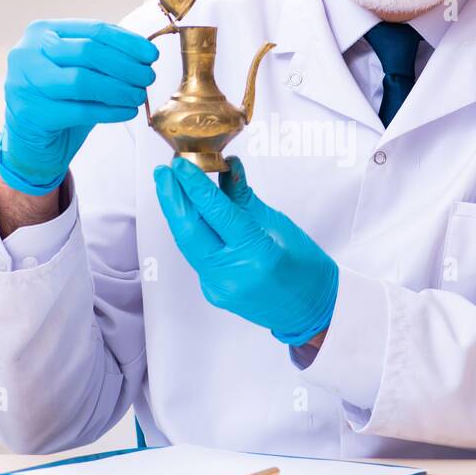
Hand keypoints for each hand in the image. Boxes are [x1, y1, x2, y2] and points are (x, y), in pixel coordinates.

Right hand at [0, 19, 158, 194]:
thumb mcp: (76, 69)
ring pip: (82, 81)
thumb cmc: (59, 100)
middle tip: (148, 77)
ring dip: (118, 88)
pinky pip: (80, 110)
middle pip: (88, 52)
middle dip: (125, 65)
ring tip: (139, 96)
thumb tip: (145, 54)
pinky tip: (128, 112)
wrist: (31, 141)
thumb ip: (102, 57)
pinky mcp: (31, 113)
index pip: (93, 29)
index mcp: (42, 31)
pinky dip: (109, 111)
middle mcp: (27, 52)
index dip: (127, 42)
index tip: (152, 55)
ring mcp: (25, 83)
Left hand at [153, 155, 337, 346]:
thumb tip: (227, 166)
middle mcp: (234, 273)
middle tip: (164, 172)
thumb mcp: (278, 224)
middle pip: (190, 231)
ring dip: (177, 214)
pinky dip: (192, 233)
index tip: (181, 165)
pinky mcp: (213, 293)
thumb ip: (244, 198)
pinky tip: (188, 214)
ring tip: (170, 187)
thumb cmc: (305, 267)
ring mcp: (220, 287)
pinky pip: (197, 257)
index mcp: (257, 252)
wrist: (311, 309)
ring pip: (188, 245)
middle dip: (172, 198)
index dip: (195, 186)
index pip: (217, 213)